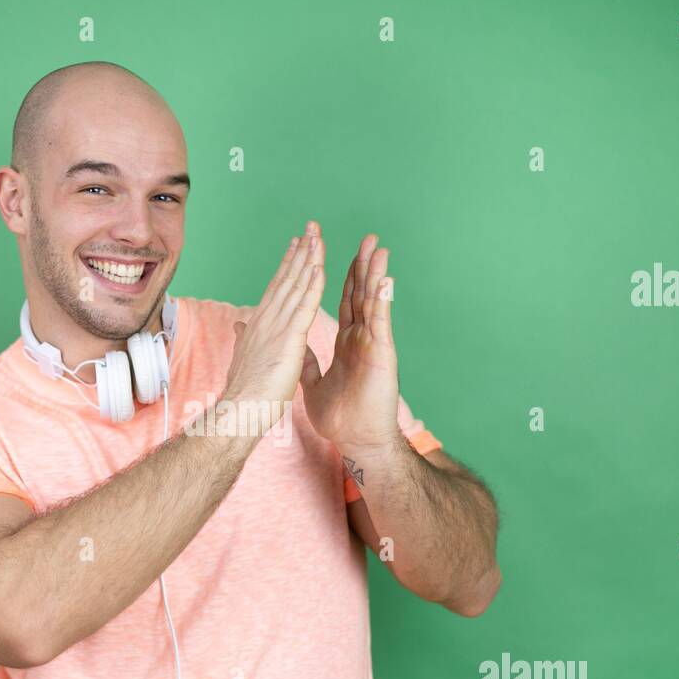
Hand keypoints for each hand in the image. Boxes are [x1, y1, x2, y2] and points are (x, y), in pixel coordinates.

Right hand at [222, 221, 325, 411]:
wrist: (240, 411)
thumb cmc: (245, 392)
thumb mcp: (244, 358)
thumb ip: (244, 339)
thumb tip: (239, 327)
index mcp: (260, 325)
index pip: (277, 288)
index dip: (288, 264)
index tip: (297, 244)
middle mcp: (267, 319)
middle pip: (287, 279)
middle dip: (300, 251)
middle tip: (310, 227)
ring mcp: (277, 327)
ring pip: (296, 286)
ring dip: (308, 259)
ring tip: (317, 236)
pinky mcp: (289, 339)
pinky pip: (304, 307)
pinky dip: (312, 285)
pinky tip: (320, 266)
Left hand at [300, 233, 400, 452]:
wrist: (356, 441)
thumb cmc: (341, 416)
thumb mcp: (313, 383)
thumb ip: (307, 361)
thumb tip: (294, 345)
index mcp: (347, 342)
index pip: (345, 302)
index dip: (342, 276)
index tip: (340, 254)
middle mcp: (363, 339)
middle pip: (362, 295)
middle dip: (363, 266)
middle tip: (368, 238)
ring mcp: (374, 346)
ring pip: (374, 304)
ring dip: (377, 275)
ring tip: (378, 249)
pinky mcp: (382, 356)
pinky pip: (381, 324)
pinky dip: (382, 302)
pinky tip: (384, 281)